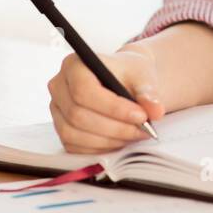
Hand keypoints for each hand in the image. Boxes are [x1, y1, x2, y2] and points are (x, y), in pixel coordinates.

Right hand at [46, 43, 167, 153]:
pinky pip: (75, 147)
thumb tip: (155, 111)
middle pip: (78, 115)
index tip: (141, 116)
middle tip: (143, 129)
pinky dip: (100, 148)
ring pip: (75, 134)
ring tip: (135, 134)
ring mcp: (57, 110)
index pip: (84, 90)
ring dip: (109, 140)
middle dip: (114, 127)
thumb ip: (148, 91)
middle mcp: (58, 86)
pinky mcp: (61, 129)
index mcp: (73, 65)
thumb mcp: (143, 75)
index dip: (112, 107)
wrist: (124, 80)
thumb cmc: (129, 73)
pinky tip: (121, 140)